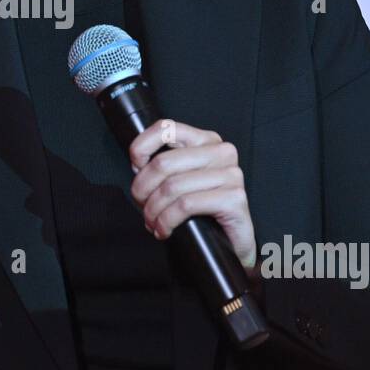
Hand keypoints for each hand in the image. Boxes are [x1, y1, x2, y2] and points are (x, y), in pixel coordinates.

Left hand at [128, 119, 257, 275]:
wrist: (231, 241)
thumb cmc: (203, 210)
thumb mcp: (179, 180)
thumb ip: (161, 166)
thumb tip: (138, 163)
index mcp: (206, 140)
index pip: (167, 128)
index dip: (142, 146)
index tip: (135, 167)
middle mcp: (221, 152)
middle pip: (163, 163)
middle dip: (143, 189)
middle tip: (142, 206)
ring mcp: (231, 174)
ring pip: (172, 187)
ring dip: (153, 209)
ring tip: (152, 222)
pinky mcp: (234, 198)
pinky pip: (186, 205)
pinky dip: (167, 221)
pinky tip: (164, 230)